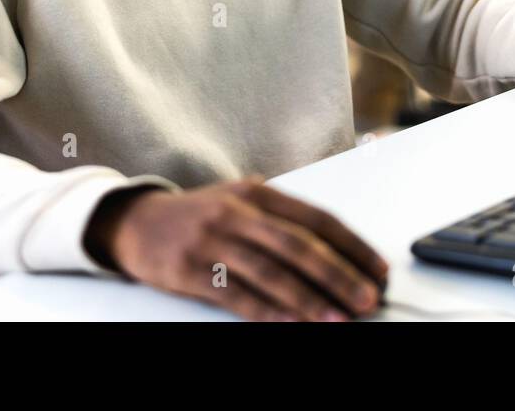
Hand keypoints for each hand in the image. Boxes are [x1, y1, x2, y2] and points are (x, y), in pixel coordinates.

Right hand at [85, 176, 388, 321]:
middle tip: (366, 298)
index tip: (378, 269)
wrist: (136, 222)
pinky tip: (292, 323)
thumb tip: (338, 257)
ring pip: (271, 271)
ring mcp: (212, 240)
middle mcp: (237, 211)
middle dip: (338, 274)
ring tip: (337, 317)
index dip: (352, 245)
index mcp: (258, 192)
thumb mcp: (242, 202)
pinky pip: (236, 295)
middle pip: (298, 245)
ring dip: (309, 298)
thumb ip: (283, 222)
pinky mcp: (190, 270)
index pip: (317, 218)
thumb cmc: (201, 215)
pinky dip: (268, 311)